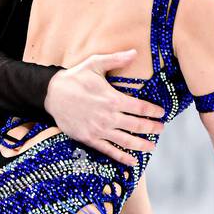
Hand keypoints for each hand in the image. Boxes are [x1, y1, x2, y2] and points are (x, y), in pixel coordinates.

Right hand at [44, 49, 165, 165]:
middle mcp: (108, 117)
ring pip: (126, 141)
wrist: (52, 95)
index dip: (154, 111)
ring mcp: (99, 130)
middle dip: (152, 128)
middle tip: (161, 129)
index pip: (140, 108)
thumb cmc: (74, 78)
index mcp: (112, 99)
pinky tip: (133, 161)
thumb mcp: (94, 64)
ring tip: (152, 146)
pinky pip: (109, 151)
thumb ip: (116, 59)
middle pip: (137, 126)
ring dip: (141, 145)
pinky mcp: (89, 139)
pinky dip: (122, 157)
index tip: (162, 113)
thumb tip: (135, 52)